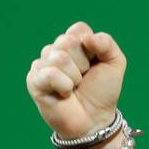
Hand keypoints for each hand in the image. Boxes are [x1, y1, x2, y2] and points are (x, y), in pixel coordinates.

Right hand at [26, 21, 126, 138]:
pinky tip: (64, 94)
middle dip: (84, 63)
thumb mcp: (115, 63)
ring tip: (74, 87)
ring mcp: (42, 64)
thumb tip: (88, 38)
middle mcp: (56, 50)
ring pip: (59, 57)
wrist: (95, 119)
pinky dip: (64, 86)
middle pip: (68, 41)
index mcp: (74, 43)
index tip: (95, 64)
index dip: (92, 48)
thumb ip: (107, 43)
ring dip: (75, 77)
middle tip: (84, 79)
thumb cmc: (102, 91)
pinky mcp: (34, 80)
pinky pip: (50, 73)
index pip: (79, 29)